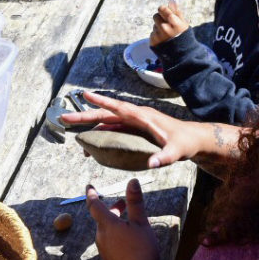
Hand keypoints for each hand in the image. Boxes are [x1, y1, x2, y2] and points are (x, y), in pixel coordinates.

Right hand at [60, 90, 209, 167]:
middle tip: (64, 118)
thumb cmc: (185, 143)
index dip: (101, 102)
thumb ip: (164, 157)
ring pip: (108, 122)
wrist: (194, 140)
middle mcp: (136, 117)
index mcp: (143, 117)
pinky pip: (114, 130)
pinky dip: (101, 134)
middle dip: (85, 116)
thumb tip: (152, 164)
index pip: (118, 108)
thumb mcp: (176, 152)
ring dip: (91, 126)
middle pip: (106, 114)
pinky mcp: (135, 130)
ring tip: (73, 135)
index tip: (85, 95)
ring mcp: (135, 123)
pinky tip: (93, 145)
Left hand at [85, 178, 162, 259]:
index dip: (91, 194)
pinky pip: (110, 240)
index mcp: (107, 225)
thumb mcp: (141, 224)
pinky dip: (117, 233)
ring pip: (107, 229)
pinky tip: (130, 239)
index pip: (94, 205)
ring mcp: (104, 248)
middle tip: (125, 204)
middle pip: (103, 218)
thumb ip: (135, 202)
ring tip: (131, 221)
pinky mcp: (108, 258)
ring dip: (116, 222)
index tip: (89, 186)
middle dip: (113, 209)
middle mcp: (101, 236)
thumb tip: (132, 181)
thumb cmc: (141, 250)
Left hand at [150, 0, 187, 46]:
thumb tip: (172, 0)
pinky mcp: (153, 41)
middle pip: (155, 16)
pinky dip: (157, 35)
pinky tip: (163, 40)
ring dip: (159, 28)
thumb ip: (177, 11)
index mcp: (174, 22)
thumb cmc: (182, 35)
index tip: (165, 12)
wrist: (181, 54)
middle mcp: (165, 29)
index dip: (163, 9)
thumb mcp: (183, 23)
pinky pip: (152, 33)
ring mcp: (158, 35)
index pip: (162, 9)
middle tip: (167, 24)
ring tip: (167, 34)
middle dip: (160, 18)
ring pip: (154, 25)